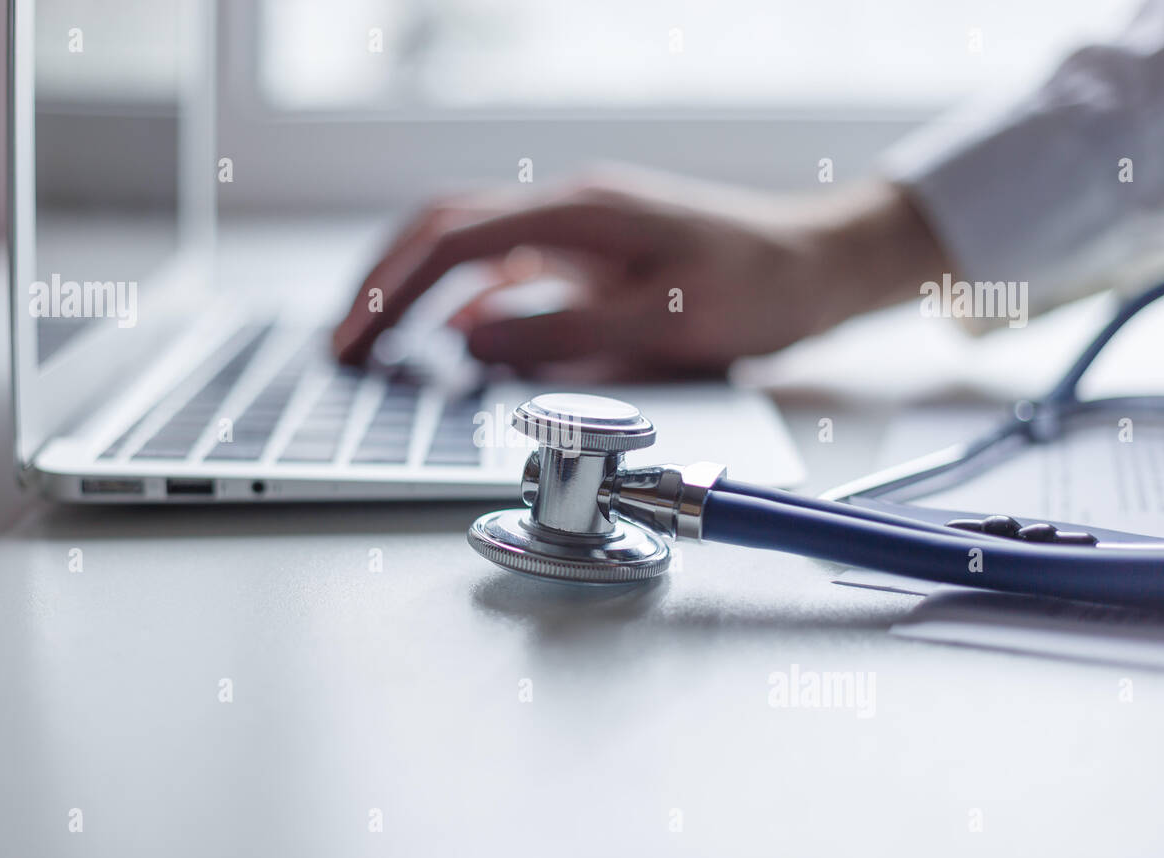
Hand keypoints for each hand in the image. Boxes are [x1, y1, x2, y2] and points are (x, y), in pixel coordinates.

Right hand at [332, 169, 947, 378]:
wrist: (819, 265)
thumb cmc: (757, 288)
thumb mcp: (663, 321)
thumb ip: (562, 332)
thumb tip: (469, 342)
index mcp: (579, 213)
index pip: (454, 240)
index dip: (394, 290)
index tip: (357, 339)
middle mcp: (569, 210)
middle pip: (444, 227)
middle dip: (384, 281)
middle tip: (344, 341)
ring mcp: (578, 230)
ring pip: (469, 245)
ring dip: (416, 288)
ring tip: (376, 340)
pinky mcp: (593, 256)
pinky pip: (510, 270)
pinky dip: (468, 300)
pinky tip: (456, 337)